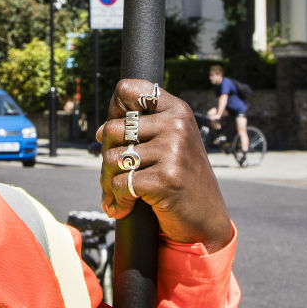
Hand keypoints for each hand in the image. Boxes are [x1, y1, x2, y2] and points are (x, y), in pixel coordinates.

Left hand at [96, 79, 232, 251]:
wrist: (206, 218)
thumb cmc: (181, 178)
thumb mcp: (172, 142)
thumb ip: (144, 129)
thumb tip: (100, 130)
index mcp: (176, 109)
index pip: (128, 89)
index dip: (114, 109)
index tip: (117, 133)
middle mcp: (176, 125)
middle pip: (111, 129)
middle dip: (106, 155)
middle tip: (112, 173)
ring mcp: (173, 150)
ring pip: (112, 159)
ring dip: (108, 181)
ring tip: (116, 192)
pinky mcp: (166, 178)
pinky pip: (121, 184)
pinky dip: (117, 199)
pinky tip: (123, 208)